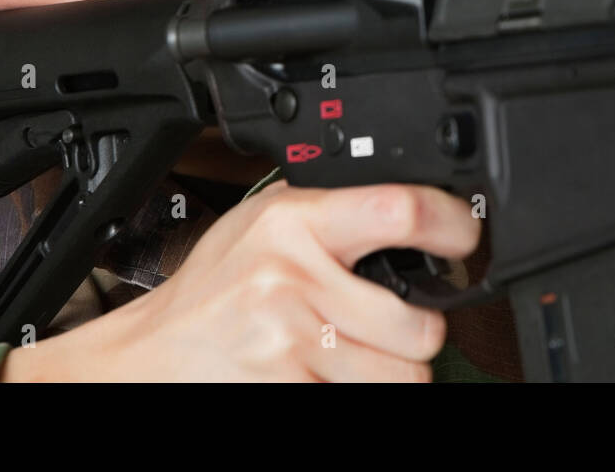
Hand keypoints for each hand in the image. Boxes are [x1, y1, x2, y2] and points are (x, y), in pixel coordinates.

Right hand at [3, 180, 479, 380]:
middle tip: (394, 326)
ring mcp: (290, 342)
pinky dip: (355, 396)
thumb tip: (412, 214)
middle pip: (419, 324)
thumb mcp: (264, 226)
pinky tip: (324, 375)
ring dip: (392, 374)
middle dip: (418, 333)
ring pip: (404, 377)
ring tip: (355, 355)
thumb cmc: (212, 290)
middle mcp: (292, 278)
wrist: (148, 358)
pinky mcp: (287, 391)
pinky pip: (363, 405)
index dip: (451, 223)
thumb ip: (331, 216)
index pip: (397, 210)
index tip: (466, 234)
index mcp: (293, 222)